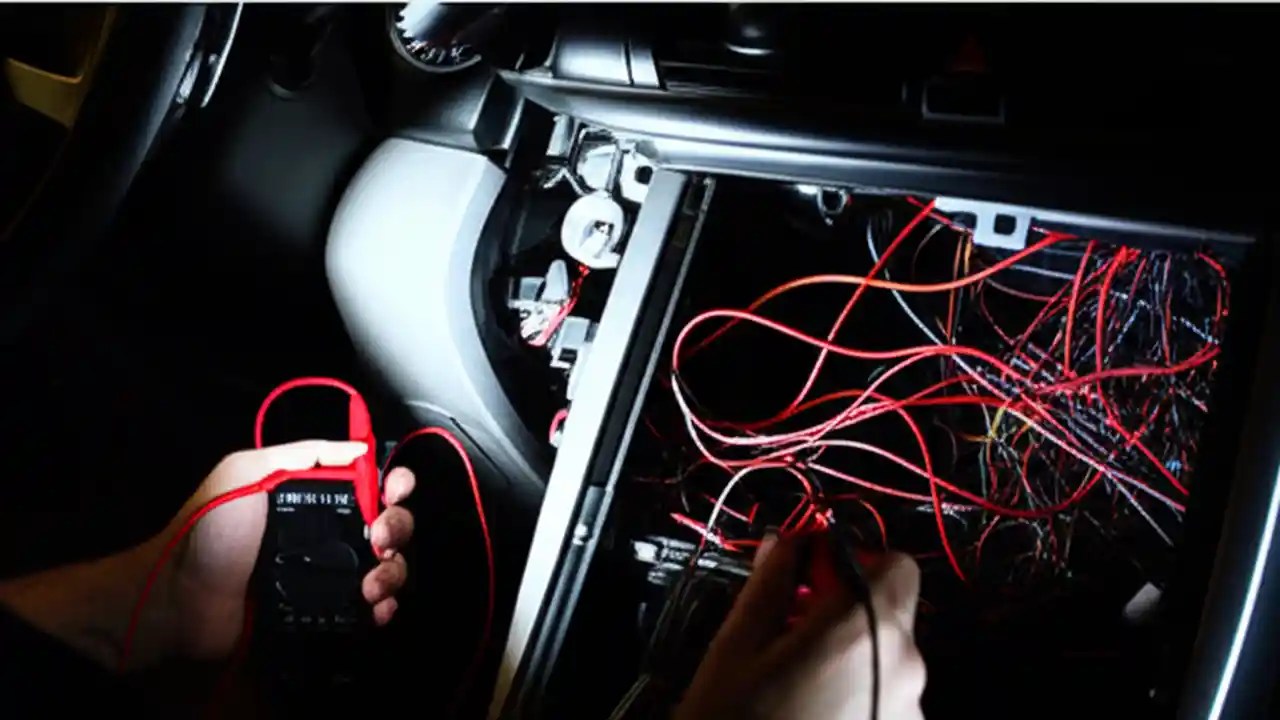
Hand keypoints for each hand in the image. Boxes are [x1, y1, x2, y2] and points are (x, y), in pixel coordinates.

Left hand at [166, 440, 415, 659]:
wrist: (181, 597)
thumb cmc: (208, 529)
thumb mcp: (246, 471)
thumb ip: (302, 453)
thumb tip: (359, 449)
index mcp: (314, 496)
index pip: (370, 483)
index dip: (393, 482)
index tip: (394, 490)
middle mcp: (328, 532)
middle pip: (389, 523)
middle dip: (397, 526)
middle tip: (377, 538)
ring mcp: (328, 573)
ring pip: (387, 566)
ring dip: (392, 571)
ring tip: (371, 585)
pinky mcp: (325, 610)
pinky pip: (370, 607)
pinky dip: (383, 608)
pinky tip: (376, 608)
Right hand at [673, 534, 925, 719]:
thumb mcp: (736, 646)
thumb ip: (772, 583)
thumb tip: (788, 542)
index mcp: (865, 629)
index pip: (895, 563)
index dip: (853, 561)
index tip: (809, 579)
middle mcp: (905, 668)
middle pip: (889, 612)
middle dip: (843, 612)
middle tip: (787, 630)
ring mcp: (909, 713)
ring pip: (887, 660)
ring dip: (848, 658)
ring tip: (791, 685)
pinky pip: (886, 700)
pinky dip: (854, 697)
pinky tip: (807, 715)